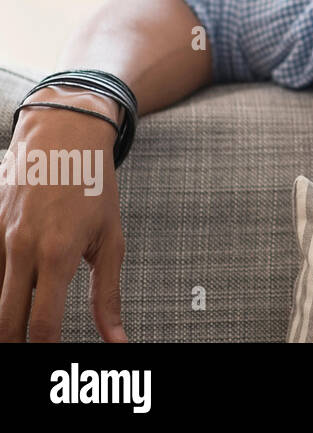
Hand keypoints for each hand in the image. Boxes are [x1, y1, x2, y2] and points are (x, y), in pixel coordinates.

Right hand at [0, 90, 128, 342]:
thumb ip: (108, 295)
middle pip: (5, 321)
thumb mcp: (111, 240)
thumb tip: (117, 339)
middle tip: (31, 352)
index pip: (41, 323)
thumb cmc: (93, 187)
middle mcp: (21, 248)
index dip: (45, 350)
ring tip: (19, 330)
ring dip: (4, 317)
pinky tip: (10, 295)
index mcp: (57, 254)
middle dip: (15, 343)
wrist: (63, 135)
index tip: (53, 361)